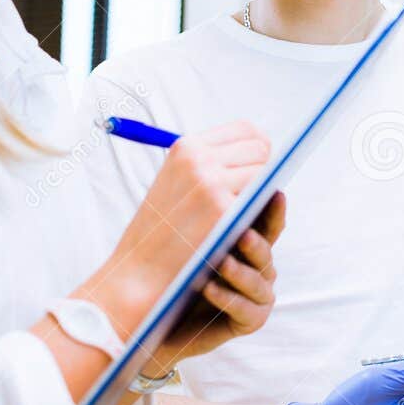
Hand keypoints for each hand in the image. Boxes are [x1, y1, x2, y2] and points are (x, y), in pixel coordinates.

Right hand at [85, 121, 271, 334]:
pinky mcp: (224, 211)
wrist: (138, 274)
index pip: (245, 130)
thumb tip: (263, 152)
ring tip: (239, 215)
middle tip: (250, 197)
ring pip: (265, 175)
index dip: (258, 148)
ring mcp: (212, 183)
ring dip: (259, 194)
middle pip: (260, 148)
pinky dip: (255, 216)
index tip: (259, 167)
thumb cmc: (161, 232)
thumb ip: (212, 164)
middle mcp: (199, 158)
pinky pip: (261, 202)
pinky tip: (238, 231)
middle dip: (262, 171)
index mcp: (187, 147)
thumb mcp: (177, 183)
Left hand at [141, 192, 285, 376]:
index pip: (267, 218)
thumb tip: (212, 169)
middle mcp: (257, 264)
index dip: (272, 207)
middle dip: (257, 239)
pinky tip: (210, 289)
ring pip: (259, 279)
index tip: (271, 191)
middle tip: (241, 233)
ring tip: (221, 263)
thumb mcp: (188, 231)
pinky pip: (247, 309)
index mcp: (247, 238)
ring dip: (240, 271)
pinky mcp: (249, 320)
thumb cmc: (168, 269)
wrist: (152, 315)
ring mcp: (257, 293)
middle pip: (267, 248)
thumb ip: (209, 204)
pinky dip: (229, 298)